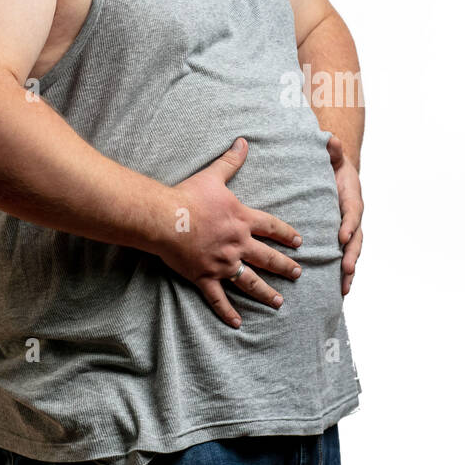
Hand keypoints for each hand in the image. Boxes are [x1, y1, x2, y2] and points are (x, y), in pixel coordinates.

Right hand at [158, 137, 304, 328]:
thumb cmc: (188, 196)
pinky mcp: (204, 277)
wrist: (164, 218)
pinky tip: (238, 323)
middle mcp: (238, 244)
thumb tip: (243, 141)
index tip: (300, 243)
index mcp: (242, 220)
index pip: (273, 228)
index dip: (287, 235)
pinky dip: (228, 312)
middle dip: (285, 267)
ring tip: (280, 301)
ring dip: (266, 292)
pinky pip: (219, 299)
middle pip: (267, 258)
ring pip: (250, 282)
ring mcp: (222, 263)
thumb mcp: (213, 175)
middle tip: (298, 274)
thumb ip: (231, 160)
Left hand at [325, 134, 362, 295]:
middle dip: (352, 255)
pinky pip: (343, 258)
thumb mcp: (332, 156)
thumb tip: (330, 140)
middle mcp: (354, 218)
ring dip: (349, 272)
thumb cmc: (333, 166)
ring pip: (352, 254)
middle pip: (356, 240)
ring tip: (343, 290)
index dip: (349, 224)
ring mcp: (350, 231)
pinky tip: (337, 292)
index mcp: (352, 199)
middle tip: (347, 270)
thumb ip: (332, 150)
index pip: (352, 213)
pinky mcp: (341, 241)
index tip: (342, 236)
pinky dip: (342, 274)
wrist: (339, 175)